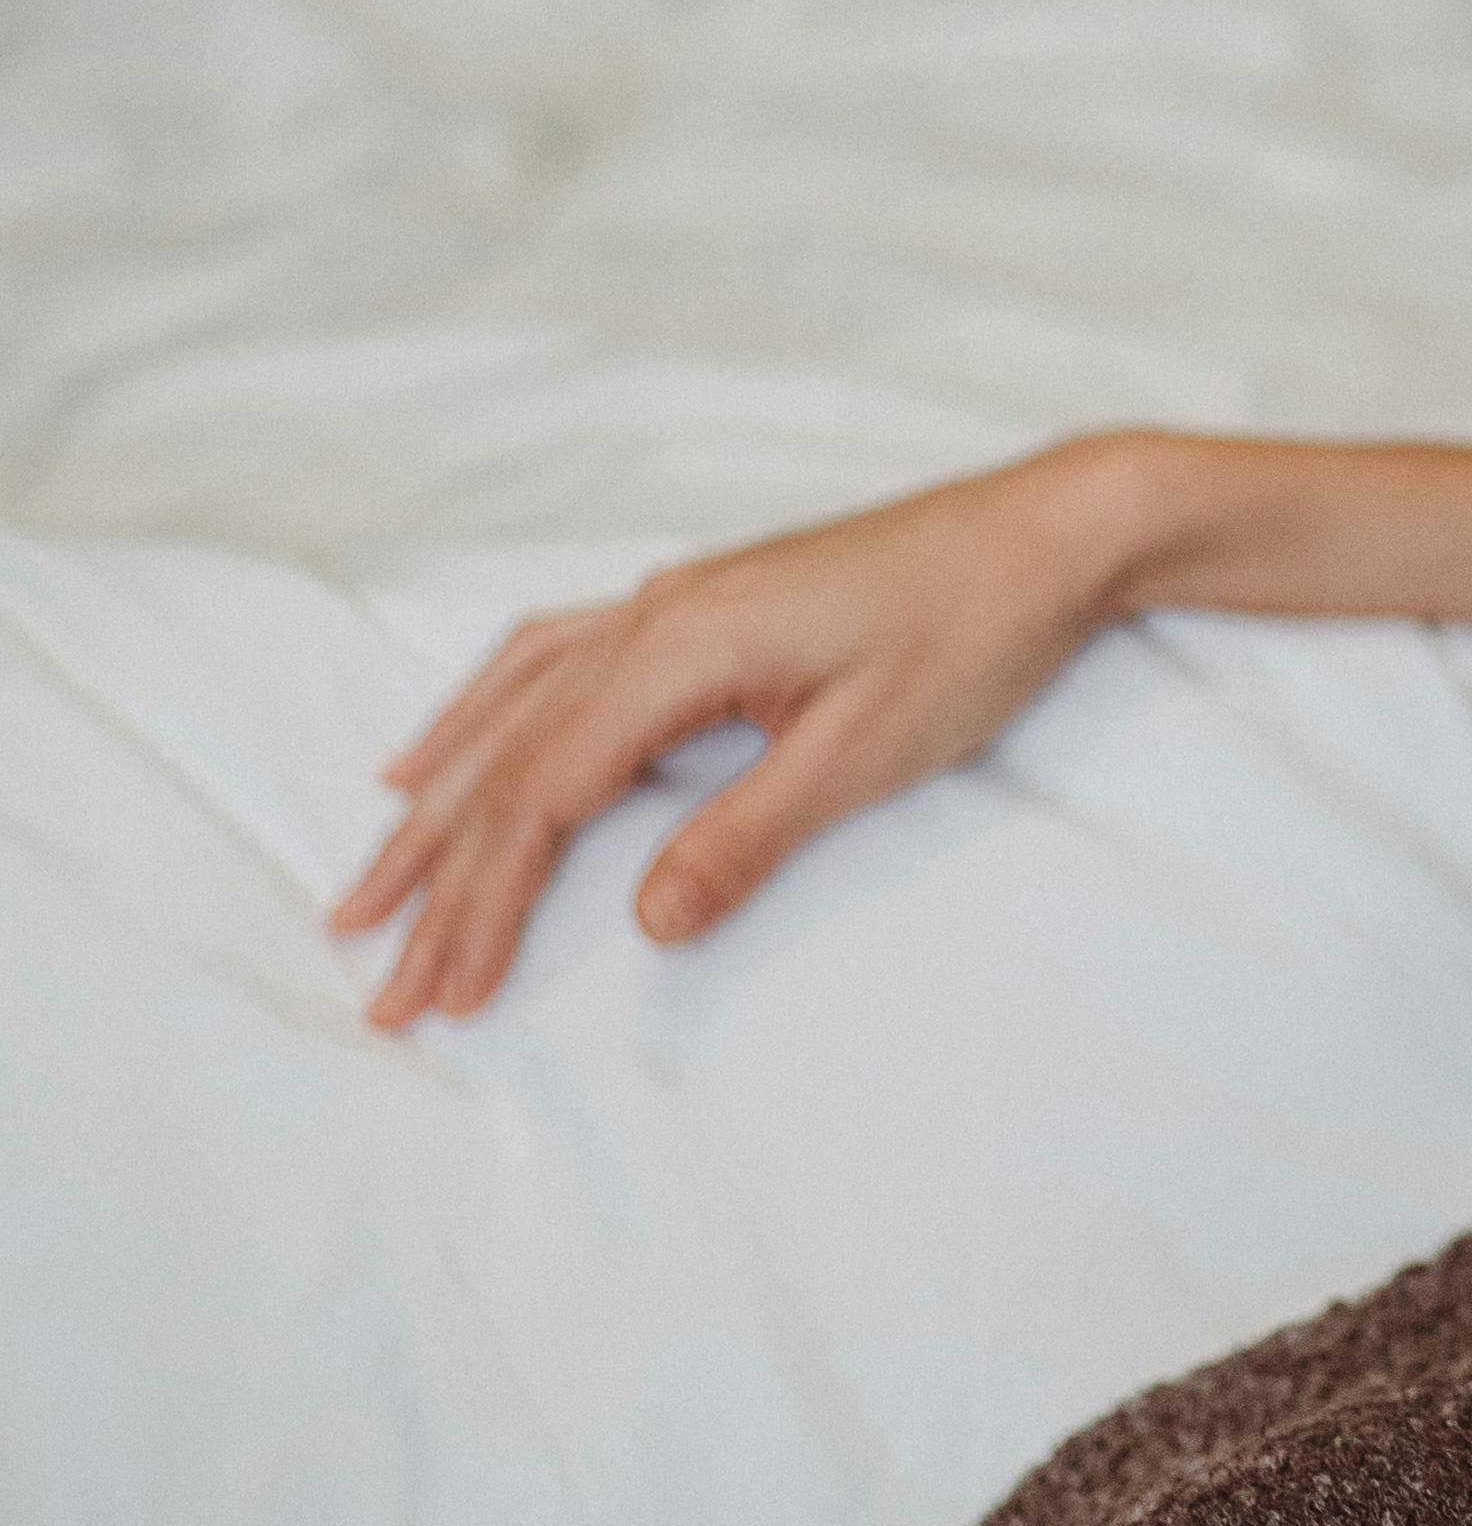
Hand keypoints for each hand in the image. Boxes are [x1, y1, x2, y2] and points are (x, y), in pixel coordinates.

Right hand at [329, 442, 1151, 1026]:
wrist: (1046, 534)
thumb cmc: (971, 633)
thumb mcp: (866, 752)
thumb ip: (748, 836)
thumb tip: (649, 924)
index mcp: (680, 649)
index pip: (545, 795)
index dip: (486, 901)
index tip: (445, 992)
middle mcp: (650, 616)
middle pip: (508, 760)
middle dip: (436, 877)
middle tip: (376, 982)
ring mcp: (669, 604)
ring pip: (512, 709)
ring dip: (438, 802)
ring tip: (371, 879)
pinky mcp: (699, 609)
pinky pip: (550, 661)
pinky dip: (484, 716)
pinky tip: (445, 752)